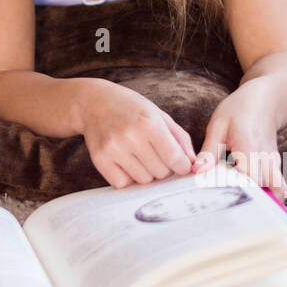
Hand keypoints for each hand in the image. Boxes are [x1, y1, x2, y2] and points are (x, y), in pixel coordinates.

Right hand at [79, 82, 196, 188]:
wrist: (93, 102)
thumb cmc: (130, 107)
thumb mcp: (158, 114)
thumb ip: (179, 138)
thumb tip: (194, 164)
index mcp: (149, 123)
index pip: (175, 159)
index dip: (183, 166)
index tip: (181, 165)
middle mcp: (130, 136)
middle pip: (161, 173)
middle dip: (164, 167)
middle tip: (155, 155)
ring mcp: (113, 149)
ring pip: (144, 180)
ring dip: (147, 173)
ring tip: (139, 156)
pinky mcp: (100, 160)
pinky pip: (123, 183)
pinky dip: (128, 178)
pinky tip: (126, 162)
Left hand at [195, 82, 286, 201]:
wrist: (264, 99)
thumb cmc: (239, 110)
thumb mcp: (218, 126)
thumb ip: (208, 151)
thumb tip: (196, 172)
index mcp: (250, 150)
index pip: (250, 181)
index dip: (237, 193)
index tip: (220, 196)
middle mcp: (267, 160)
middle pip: (268, 192)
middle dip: (252, 201)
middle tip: (228, 202)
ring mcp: (274, 164)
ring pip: (277, 191)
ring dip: (261, 198)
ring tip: (236, 197)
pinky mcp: (275, 167)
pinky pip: (275, 186)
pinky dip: (264, 192)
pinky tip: (242, 189)